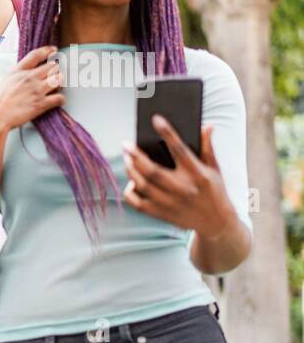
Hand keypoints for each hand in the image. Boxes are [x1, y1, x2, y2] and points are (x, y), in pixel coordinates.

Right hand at [0, 45, 63, 134]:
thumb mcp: (2, 80)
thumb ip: (15, 74)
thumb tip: (21, 73)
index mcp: (18, 70)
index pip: (37, 55)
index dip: (48, 50)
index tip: (54, 50)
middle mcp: (29, 78)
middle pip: (53, 66)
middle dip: (55, 71)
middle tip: (53, 76)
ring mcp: (36, 90)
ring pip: (60, 79)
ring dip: (59, 83)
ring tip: (55, 88)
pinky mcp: (40, 104)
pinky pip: (60, 98)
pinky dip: (60, 99)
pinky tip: (55, 101)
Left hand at [121, 120, 236, 237]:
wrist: (216, 223)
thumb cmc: (214, 191)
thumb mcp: (215, 169)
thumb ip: (208, 147)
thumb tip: (207, 126)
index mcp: (197, 174)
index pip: (180, 149)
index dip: (168, 133)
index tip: (156, 119)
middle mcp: (183, 189)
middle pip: (153, 171)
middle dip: (136, 156)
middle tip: (125, 144)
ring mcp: (170, 203)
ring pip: (143, 186)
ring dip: (131, 171)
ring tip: (126, 159)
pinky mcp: (161, 214)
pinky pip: (138, 203)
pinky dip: (130, 192)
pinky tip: (130, 182)